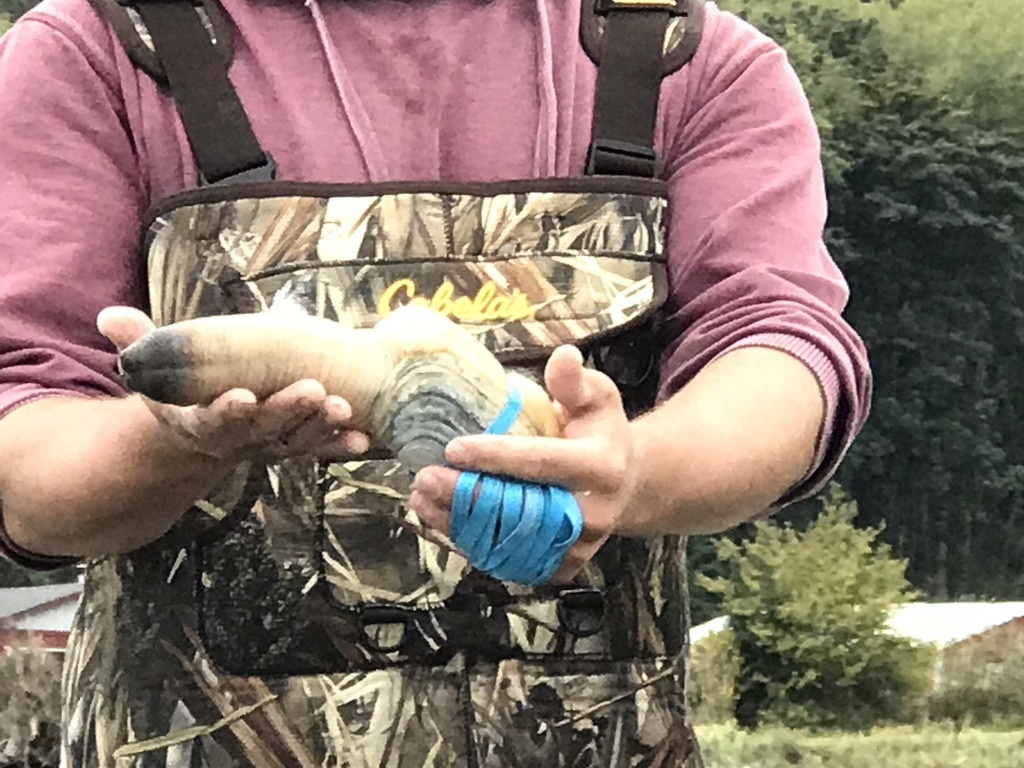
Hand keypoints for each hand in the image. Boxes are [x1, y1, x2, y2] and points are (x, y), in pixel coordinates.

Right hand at [97, 307, 370, 462]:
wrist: (203, 438)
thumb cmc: (183, 395)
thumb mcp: (154, 374)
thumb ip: (138, 345)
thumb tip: (110, 316)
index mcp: (200, 422)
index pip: (213, 419)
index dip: (227, 410)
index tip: (242, 397)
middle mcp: (238, 440)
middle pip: (265, 428)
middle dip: (289, 410)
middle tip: (314, 392)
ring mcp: (271, 446)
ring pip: (299, 439)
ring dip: (322, 426)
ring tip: (345, 409)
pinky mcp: (297, 446)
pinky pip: (322, 449)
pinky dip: (342, 446)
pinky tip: (365, 439)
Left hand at [409, 344, 637, 582]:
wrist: (625, 483)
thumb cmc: (599, 431)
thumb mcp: (596, 397)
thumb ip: (573, 381)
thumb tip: (562, 355)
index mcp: (602, 466)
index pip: (543, 463)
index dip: (496, 457)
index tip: (453, 448)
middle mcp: (594, 513)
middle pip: (520, 510)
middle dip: (467, 496)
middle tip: (424, 477)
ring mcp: (579, 546)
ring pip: (510, 543)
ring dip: (460, 524)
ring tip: (421, 499)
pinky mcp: (563, 567)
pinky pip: (512, 563)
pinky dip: (474, 546)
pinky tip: (442, 522)